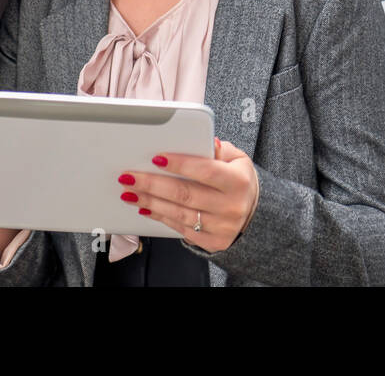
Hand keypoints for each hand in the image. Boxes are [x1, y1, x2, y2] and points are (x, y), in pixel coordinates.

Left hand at [120, 138, 259, 253]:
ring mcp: (221, 227)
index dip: (179, 164)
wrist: (254, 214)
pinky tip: (146, 208)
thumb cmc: (239, 181)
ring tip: (130, 193)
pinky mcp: (212, 242)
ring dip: (150, 202)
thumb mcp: (238, 159)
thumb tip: (207, 142)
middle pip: (185, 194)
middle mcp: (231, 206)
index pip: (205, 171)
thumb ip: (219, 150)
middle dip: (153, 184)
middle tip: (129, 177)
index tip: (156, 158)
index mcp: (237, 181)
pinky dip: (161, 217)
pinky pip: (181, 229)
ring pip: (179, 214)